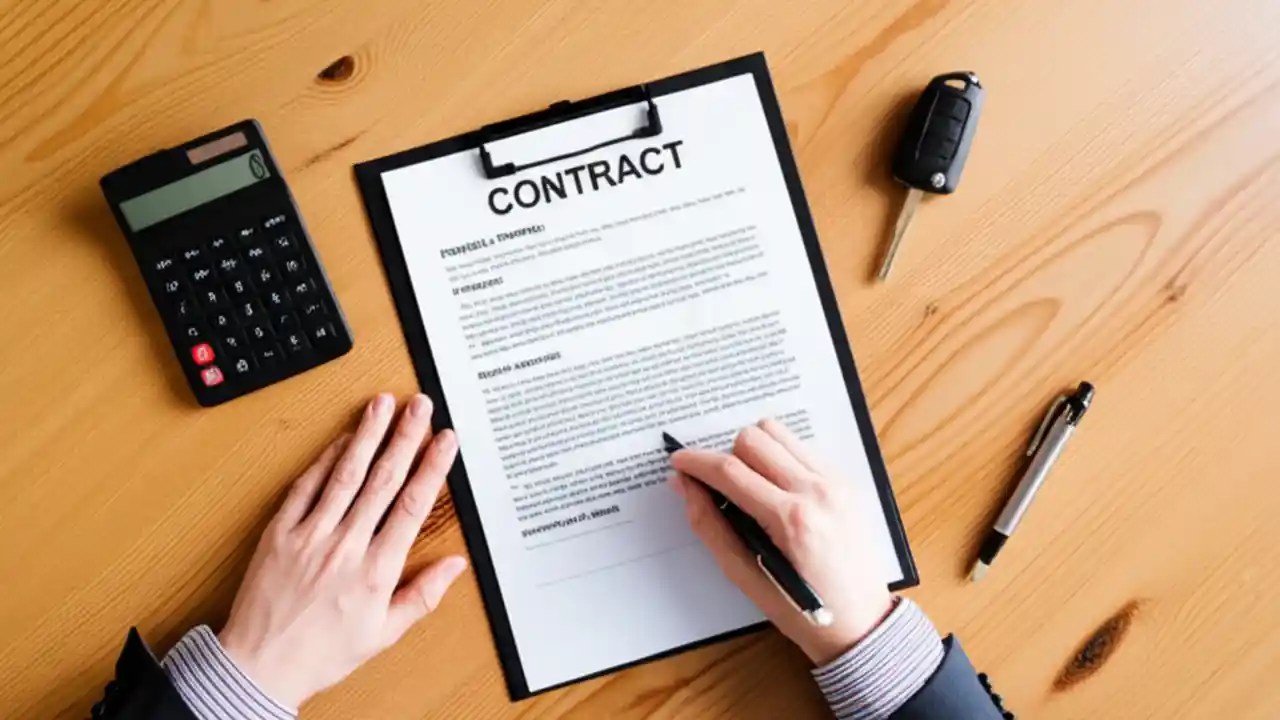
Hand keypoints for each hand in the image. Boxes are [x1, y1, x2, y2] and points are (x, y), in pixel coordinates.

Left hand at [217, 392, 465, 708]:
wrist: (261, 665)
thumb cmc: (322, 654)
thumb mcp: (384, 633)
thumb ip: (423, 595)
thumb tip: (454, 566)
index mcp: (376, 571)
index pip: (412, 506)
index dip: (432, 466)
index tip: (445, 439)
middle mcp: (345, 546)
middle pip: (383, 479)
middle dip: (405, 436)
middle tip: (420, 405)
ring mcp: (310, 536)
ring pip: (346, 474)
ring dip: (367, 435)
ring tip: (382, 405)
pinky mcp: (280, 533)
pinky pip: (305, 488)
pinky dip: (324, 460)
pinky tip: (341, 439)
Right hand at [669, 419, 893, 665]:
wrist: (861, 622)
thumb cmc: (803, 610)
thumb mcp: (745, 577)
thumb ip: (710, 526)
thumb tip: (685, 486)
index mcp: (790, 520)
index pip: (730, 471)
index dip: (696, 462)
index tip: (678, 461)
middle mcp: (816, 492)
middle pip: (752, 439)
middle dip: (726, 457)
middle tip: (720, 486)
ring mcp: (835, 483)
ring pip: (778, 432)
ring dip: (754, 450)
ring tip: (749, 482)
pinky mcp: (845, 481)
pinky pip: (801, 446)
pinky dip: (780, 456)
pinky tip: (776, 486)